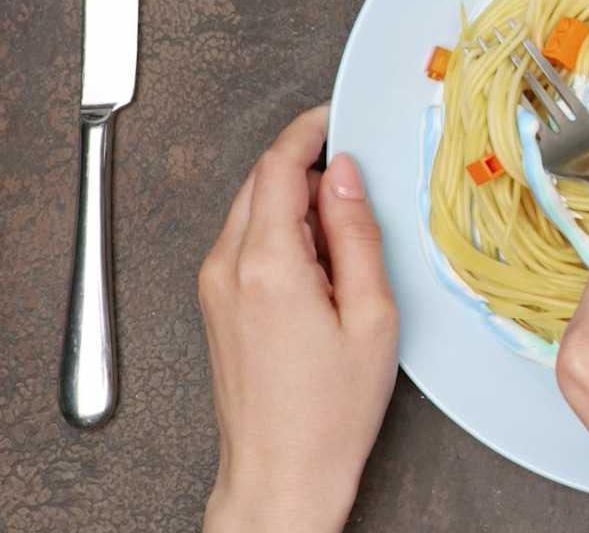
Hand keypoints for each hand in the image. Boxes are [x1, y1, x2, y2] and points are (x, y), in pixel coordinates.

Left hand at [198, 106, 398, 532]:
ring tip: (344, 239)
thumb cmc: (330, 412)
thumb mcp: (372, 316)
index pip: (278, 166)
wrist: (282, 472)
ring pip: (251, 210)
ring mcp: (214, 287)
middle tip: (355, 184)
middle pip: (260, 182)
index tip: (332, 116)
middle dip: (305, 167)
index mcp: (268, 264)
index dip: (308, 131)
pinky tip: (319, 265)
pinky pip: (245, 242)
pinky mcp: (215, 304)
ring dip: (294, 202)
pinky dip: (281, 232)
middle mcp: (228, 268)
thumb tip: (346, 178)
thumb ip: (357, 235)